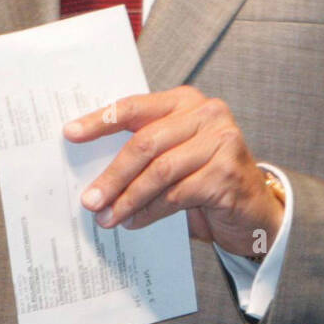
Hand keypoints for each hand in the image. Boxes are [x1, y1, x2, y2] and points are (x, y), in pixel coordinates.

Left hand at [63, 87, 283, 258]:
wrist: (253, 209)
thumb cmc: (204, 178)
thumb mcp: (173, 155)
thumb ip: (144, 150)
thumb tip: (93, 170)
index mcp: (185, 100)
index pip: (135, 106)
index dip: (100, 120)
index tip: (70, 134)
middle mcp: (206, 113)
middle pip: (145, 142)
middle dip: (113, 175)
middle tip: (90, 200)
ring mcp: (221, 141)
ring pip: (160, 171)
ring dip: (128, 198)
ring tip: (108, 218)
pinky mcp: (227, 172)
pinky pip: (177, 194)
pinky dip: (151, 211)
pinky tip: (136, 222)